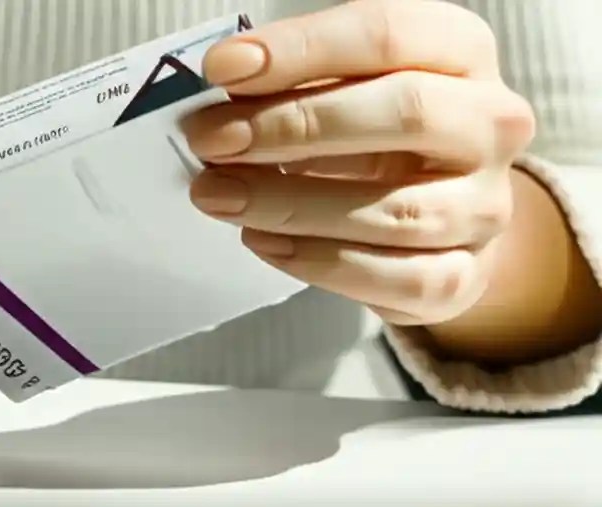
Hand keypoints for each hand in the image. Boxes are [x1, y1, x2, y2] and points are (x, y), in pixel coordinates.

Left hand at [183, 0, 535, 328]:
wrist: (439, 216)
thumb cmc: (375, 134)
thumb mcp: (341, 86)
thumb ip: (292, 81)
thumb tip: (218, 92)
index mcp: (461, 51)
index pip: (387, 34)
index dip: (300, 49)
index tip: (222, 67)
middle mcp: (490, 123)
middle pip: (406, 112)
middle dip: (293, 125)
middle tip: (212, 139)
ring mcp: (484, 204)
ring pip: (395, 208)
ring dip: (290, 204)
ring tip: (218, 195)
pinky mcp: (464, 275)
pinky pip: (397, 276)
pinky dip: (320, 261)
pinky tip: (263, 242)